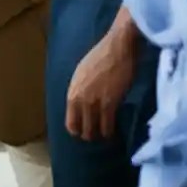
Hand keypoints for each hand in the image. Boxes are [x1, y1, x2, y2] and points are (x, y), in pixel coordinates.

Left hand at [67, 12, 137, 140]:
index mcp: (71, 92)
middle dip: (87, 134)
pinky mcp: (110, 102)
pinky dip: (109, 130)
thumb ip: (80, 90)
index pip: (69, 120)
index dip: (75, 129)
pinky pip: (108, 123)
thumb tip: (81, 102)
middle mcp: (80, 99)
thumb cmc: (100, 57)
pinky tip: (111, 133)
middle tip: (93, 137)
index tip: (80, 132)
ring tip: (103, 137)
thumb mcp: (81, 74)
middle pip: (81, 127)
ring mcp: (94, 102)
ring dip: (99, 134)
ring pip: (94, 128)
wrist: (117, 49)